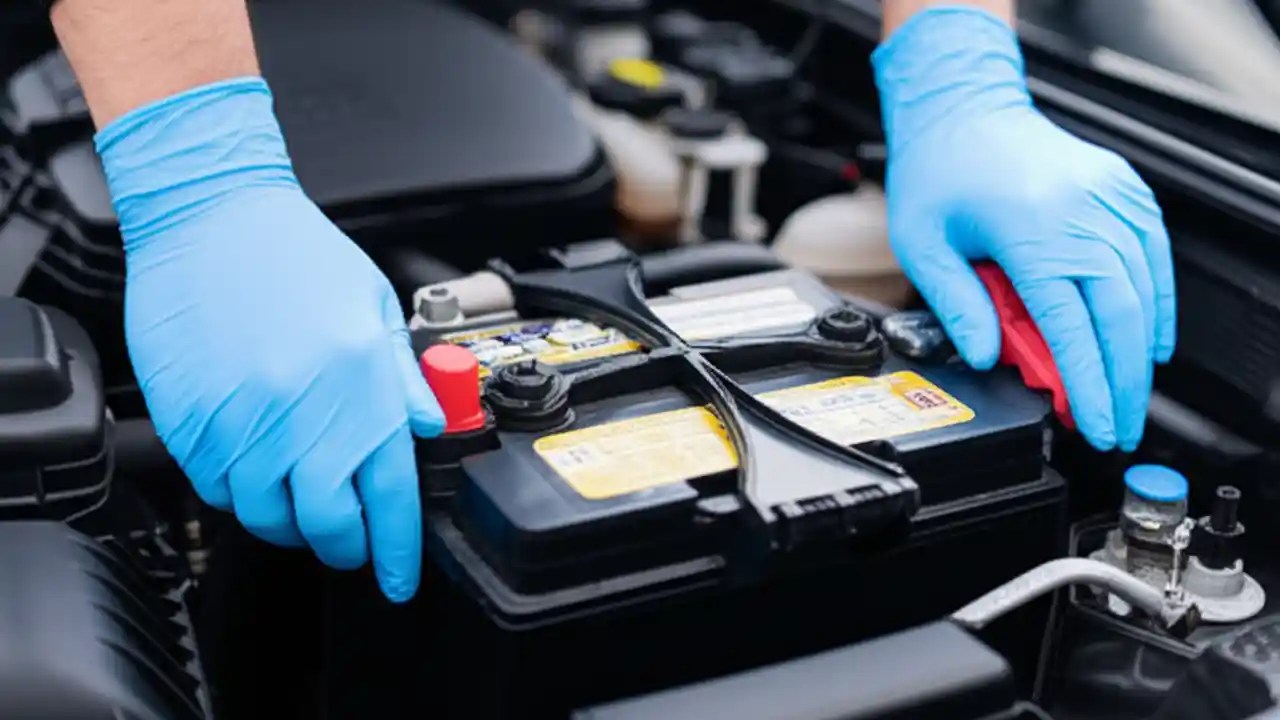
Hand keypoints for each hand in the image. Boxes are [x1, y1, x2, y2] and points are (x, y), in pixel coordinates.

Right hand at [98, 78, 443, 601]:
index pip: (389, 498)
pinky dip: (241, 493)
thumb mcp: (374, 308)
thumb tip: (431, 428)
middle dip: (345, 547)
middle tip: (350, 542)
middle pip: (327, 527)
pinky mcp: (190, 423)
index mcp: (360, 385)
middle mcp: (301, 413)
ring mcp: (240, 423)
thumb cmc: (295, 253)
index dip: (397, 551)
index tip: (398, 576)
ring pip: (266, 517)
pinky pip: (216, 489)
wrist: (210, 214)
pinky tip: (255, 464)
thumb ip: (403, 379)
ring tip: (302, 497)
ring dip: (290, 522)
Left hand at [872, 8, 1175, 451]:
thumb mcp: (922, 244)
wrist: (961, 106)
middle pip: (1118, 314)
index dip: (1086, 383)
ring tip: (1128, 394)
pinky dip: (1155, 300)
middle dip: (1123, 381)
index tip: (1093, 423)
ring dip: (1140, 349)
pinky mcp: (1121, 188)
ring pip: (1143, 288)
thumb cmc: (937, 169)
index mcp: (1030, 227)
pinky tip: (1148, 337)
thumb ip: (955, 304)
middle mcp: (1080, 209)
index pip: (1069, 324)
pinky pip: (1152, 253)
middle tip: (1116, 426)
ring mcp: (1108, 195)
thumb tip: (985, 356)